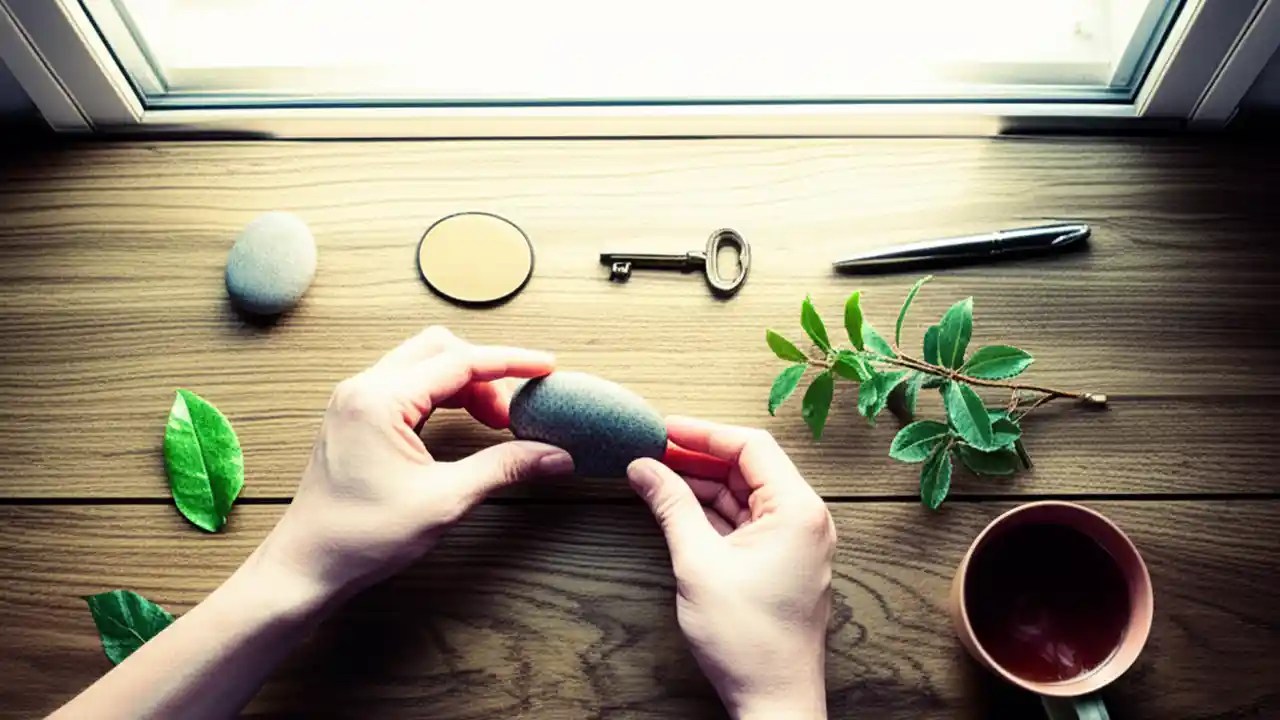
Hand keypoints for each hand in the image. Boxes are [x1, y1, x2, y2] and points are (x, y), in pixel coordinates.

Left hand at [256, 326, 574, 600]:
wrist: (308, 567)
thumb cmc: (362, 537)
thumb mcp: (444, 500)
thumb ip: (502, 468)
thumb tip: (554, 456)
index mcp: (379, 401)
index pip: (458, 361)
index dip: (510, 362)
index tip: (546, 368)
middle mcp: (362, 389)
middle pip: (440, 349)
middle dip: (486, 372)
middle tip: (514, 411)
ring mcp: (355, 400)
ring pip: (424, 364)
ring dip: (465, 383)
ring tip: (494, 422)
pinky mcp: (356, 416)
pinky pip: (407, 384)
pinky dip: (443, 395)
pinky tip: (463, 422)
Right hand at [628, 417, 835, 719]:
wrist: (773, 700)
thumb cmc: (748, 640)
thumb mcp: (698, 564)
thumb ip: (671, 507)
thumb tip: (644, 467)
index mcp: (798, 510)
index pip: (751, 446)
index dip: (704, 432)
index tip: (664, 428)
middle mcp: (805, 519)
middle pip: (749, 467)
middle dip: (699, 456)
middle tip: (652, 449)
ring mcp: (794, 541)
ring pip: (744, 494)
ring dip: (702, 484)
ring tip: (656, 473)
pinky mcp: (781, 561)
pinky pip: (745, 521)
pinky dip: (712, 511)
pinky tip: (676, 504)